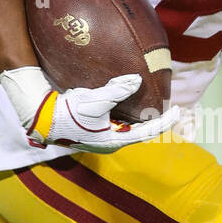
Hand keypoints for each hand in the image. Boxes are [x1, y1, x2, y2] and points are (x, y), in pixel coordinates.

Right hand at [41, 73, 178, 152]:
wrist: (42, 118)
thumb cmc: (67, 113)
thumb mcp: (93, 100)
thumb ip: (116, 91)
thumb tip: (137, 80)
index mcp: (114, 141)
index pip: (148, 132)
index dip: (166, 121)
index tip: (179, 110)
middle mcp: (111, 142)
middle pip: (141, 131)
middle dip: (156, 118)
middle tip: (171, 105)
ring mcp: (103, 137)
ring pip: (130, 126)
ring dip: (142, 115)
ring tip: (155, 102)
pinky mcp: (96, 129)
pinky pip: (119, 121)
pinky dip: (128, 112)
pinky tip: (132, 101)